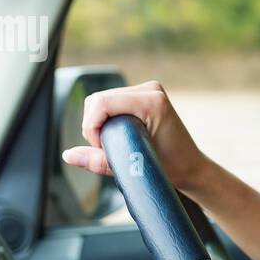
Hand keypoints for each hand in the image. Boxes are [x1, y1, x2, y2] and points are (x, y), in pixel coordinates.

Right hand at [62, 80, 210, 193]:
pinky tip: (120, 135)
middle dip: (94, 126)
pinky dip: (106, 119)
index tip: (103, 147)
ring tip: (116, 144)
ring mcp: (147, 90)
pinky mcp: (143, 95)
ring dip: (99, 124)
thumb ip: (98, 161)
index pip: (102, 102)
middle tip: (110, 149)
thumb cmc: (172, 169)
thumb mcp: (132, 167)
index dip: (92, 126)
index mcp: (152, 102)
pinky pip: (110, 102)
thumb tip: (68, 155)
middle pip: (97, 100)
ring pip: (100, 101)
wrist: (192, 167)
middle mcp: (151, 90)